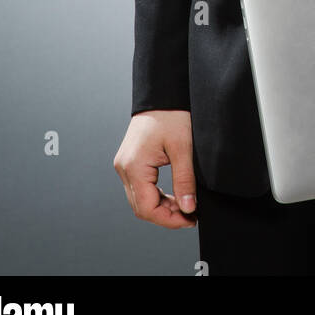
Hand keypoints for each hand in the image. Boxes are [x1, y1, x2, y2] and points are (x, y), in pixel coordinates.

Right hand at [113, 110, 197, 227]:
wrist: (161, 94)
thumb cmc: (171, 114)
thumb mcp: (183, 148)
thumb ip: (185, 180)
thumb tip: (189, 208)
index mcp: (134, 166)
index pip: (147, 208)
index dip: (169, 219)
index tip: (189, 219)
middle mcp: (124, 168)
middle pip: (141, 207)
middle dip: (166, 215)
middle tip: (190, 215)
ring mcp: (125, 165)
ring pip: (140, 200)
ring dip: (162, 206)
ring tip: (185, 205)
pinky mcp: (130, 162)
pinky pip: (141, 188)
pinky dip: (157, 195)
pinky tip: (174, 195)